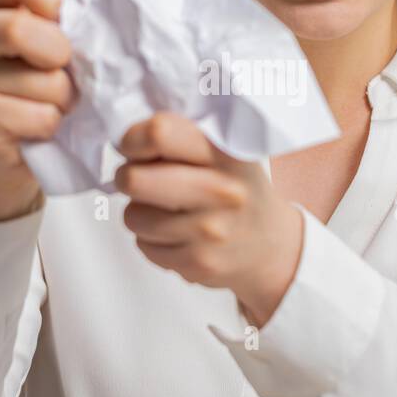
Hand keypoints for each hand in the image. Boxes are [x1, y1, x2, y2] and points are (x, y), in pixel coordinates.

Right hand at [0, 0, 76, 220]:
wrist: (4, 154)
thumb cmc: (36, 89)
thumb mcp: (48, 42)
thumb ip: (63, 19)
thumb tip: (100, 18)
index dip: (53, 0)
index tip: (61, 24)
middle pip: (18, 29)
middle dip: (60, 55)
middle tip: (62, 70)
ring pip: (44, 81)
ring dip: (64, 98)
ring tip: (50, 102)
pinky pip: (42, 118)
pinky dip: (53, 125)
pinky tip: (36, 127)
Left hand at [114, 111, 303, 327]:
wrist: (269, 246)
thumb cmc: (236, 190)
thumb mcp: (224, 151)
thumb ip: (181, 137)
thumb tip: (127, 137)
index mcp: (226, 152)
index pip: (160, 132)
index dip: (134, 138)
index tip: (135, 146)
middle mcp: (222, 190)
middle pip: (134, 179)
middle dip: (127, 178)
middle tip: (140, 179)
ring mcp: (210, 231)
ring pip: (133, 216)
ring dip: (140, 212)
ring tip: (167, 211)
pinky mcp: (198, 263)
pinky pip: (143, 245)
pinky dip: (152, 240)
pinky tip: (177, 235)